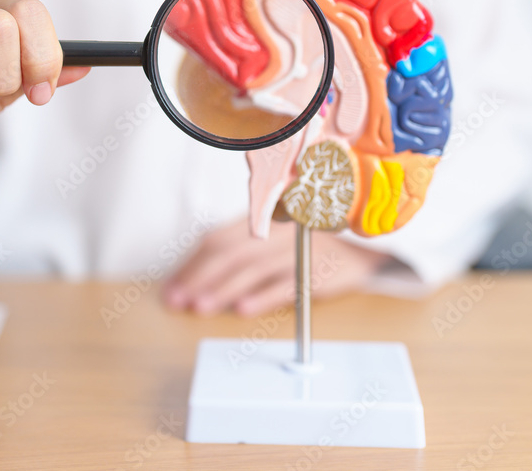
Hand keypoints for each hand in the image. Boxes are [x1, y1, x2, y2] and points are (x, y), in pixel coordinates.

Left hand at [162, 218, 388, 316]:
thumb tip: (194, 284)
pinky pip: (286, 285)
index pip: (218, 239)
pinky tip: (242, 310)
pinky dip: (263, 297)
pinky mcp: (318, 272)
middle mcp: (278, 231)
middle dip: (201, 278)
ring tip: (201, 307)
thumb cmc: (304, 256)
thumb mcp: (270, 249)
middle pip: (232, 252)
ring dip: (224, 289)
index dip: (193, 264)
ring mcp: (299, 250)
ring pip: (254, 269)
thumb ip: (237, 258)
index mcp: (262, 222)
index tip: (173, 288)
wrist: (359, 262)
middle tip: (179, 300)